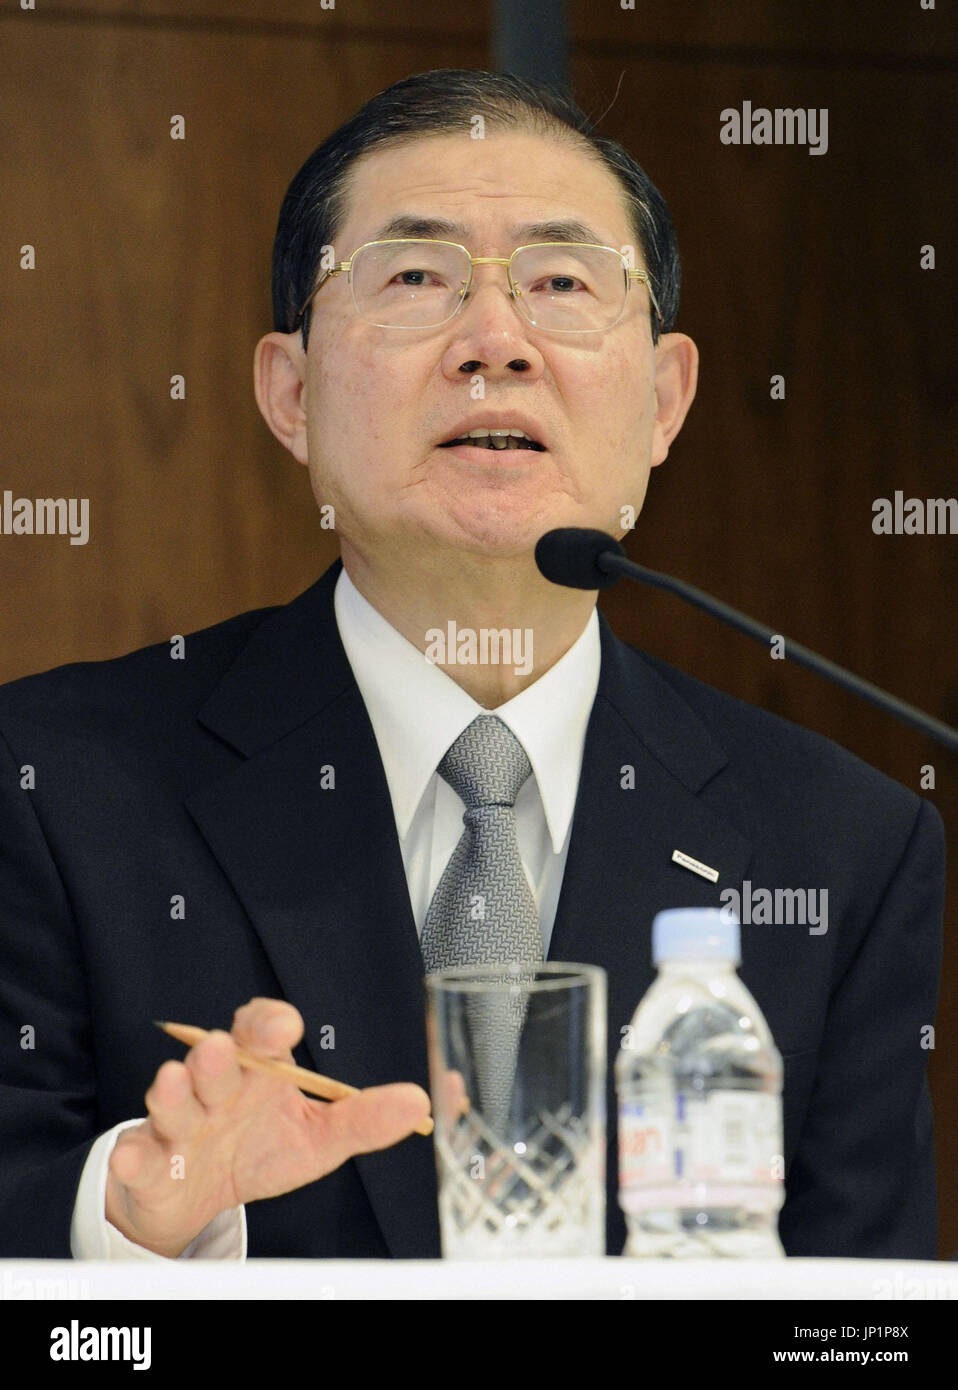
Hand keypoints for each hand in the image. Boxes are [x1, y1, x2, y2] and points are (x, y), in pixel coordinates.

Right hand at [105, 997, 430, 1257]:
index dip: (270, 1023)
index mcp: (260, 1070)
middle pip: (215, 1059)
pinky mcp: (150, 1159)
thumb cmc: (259, 1147)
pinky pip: (139, 1154)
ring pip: (173, 1098)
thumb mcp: (319, 1137)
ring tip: (173, 1082)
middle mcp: (217, 1085)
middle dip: (218, 1052)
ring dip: (173, 1089)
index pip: (262, 1029)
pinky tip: (136, 1152)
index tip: (284, 1027)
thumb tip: (423, 1101)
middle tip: (223, 1046)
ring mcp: (179, 1120)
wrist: (201, 1194)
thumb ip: (367, 1120)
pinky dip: (136, 1154)